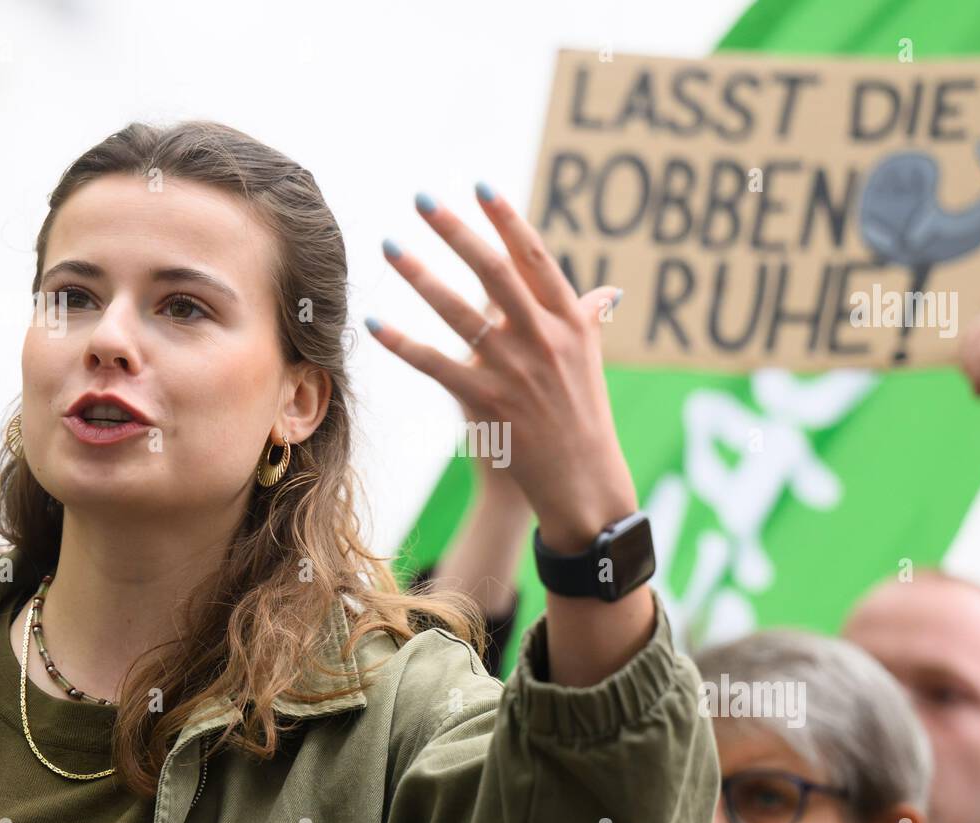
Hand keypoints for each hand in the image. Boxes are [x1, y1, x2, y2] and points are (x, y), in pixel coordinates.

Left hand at [368, 186, 634, 553]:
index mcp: (570, 322)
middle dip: (456, 231)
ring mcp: (515, 371)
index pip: (535, 258)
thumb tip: (605, 292)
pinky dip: (403, 343)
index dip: (507, 219)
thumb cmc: (583, 417)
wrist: (582, 481)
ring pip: (459, 313)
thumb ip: (589, 320)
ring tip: (389, 245)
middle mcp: (544, 339)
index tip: (479, 185)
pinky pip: (435, 365)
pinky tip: (374, 322)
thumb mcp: (591, 363)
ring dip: (420, 276)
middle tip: (422, 199)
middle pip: (494, 272)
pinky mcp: (487, 403)